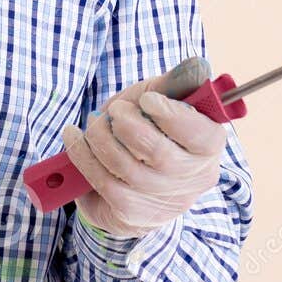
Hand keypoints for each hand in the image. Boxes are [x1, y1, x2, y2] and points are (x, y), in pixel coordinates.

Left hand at [60, 69, 228, 239]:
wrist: (125, 174)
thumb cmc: (147, 128)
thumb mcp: (159, 101)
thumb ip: (172, 85)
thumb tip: (195, 67)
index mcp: (207, 147)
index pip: (203, 136)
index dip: (173, 116)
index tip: (147, 101)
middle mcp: (192, 178)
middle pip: (159, 153)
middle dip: (127, 125)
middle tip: (114, 111)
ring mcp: (164, 200)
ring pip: (126, 167)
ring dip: (100, 137)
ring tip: (94, 123)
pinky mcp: (134, 213)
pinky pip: (103, 181)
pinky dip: (82, 155)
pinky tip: (74, 139)